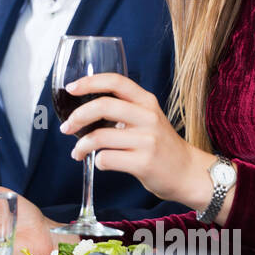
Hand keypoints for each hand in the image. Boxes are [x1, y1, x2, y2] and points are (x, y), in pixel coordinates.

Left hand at [58, 72, 213, 211]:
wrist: (188, 172)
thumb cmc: (162, 146)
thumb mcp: (148, 119)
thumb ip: (124, 110)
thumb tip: (84, 111)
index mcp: (146, 102)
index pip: (115, 82)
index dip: (90, 82)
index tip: (71, 89)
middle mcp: (148, 117)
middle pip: (102, 106)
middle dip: (77, 117)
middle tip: (66, 128)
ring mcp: (147, 140)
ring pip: (99, 137)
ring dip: (81, 146)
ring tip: (78, 152)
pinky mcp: (144, 163)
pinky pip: (106, 159)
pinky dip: (97, 162)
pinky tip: (100, 163)